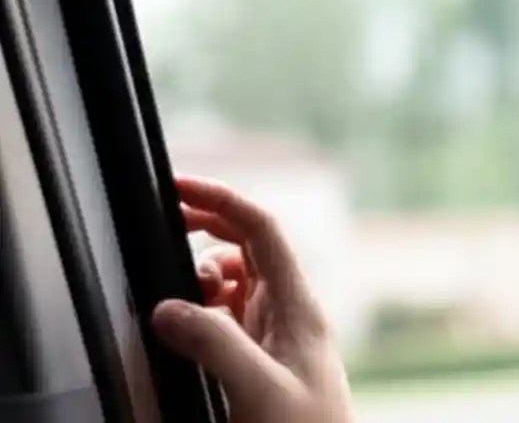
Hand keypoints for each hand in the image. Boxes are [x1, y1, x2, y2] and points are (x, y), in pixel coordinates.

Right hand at [151, 176, 353, 422]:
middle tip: (164, 222)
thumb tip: (169, 307)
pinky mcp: (260, 358)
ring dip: (204, 272)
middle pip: (248, 244)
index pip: (263, 229)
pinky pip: (228, 313)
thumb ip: (214, 344)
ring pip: (236, 278)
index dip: (223, 199)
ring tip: (184, 296)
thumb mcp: (258, 388)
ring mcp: (275, 333)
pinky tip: (189, 325)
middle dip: (207, 225)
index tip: (179, 186)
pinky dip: (204, 307)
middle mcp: (289, 311)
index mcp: (298, 305)